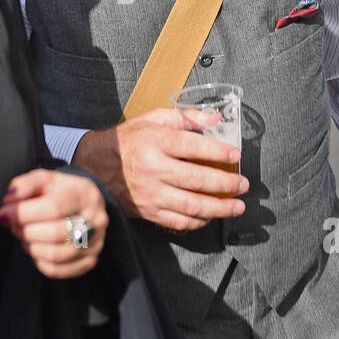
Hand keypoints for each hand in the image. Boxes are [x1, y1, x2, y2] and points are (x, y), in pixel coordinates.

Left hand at [0, 168, 106, 277]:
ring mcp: (96, 243)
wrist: (83, 206)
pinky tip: (35, 248)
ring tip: (24, 235)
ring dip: (30, 247)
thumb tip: (9, 201)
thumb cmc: (60, 192)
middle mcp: (96, 220)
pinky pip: (56, 270)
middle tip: (13, 225)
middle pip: (54, 233)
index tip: (3, 215)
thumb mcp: (44, 179)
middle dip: (25, 230)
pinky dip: (38, 261)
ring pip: (55, 254)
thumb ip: (25, 184)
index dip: (23, 213)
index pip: (54, 207)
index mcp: (85, 194)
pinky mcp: (89, 262)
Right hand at [73, 107, 247, 231]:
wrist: (95, 165)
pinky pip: (179, 221)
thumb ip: (186, 117)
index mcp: (155, 142)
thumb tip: (216, 119)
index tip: (235, 155)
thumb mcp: (153, 119)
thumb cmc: (127, 140)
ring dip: (220, 208)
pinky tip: (211, 216)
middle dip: (227, 184)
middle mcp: (153, 169)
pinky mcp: (149, 212)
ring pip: (192, 205)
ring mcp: (151, 194)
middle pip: (198, 179)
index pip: (194, 147)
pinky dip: (199, 221)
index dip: (219, 151)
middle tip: (243, 184)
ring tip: (237, 206)